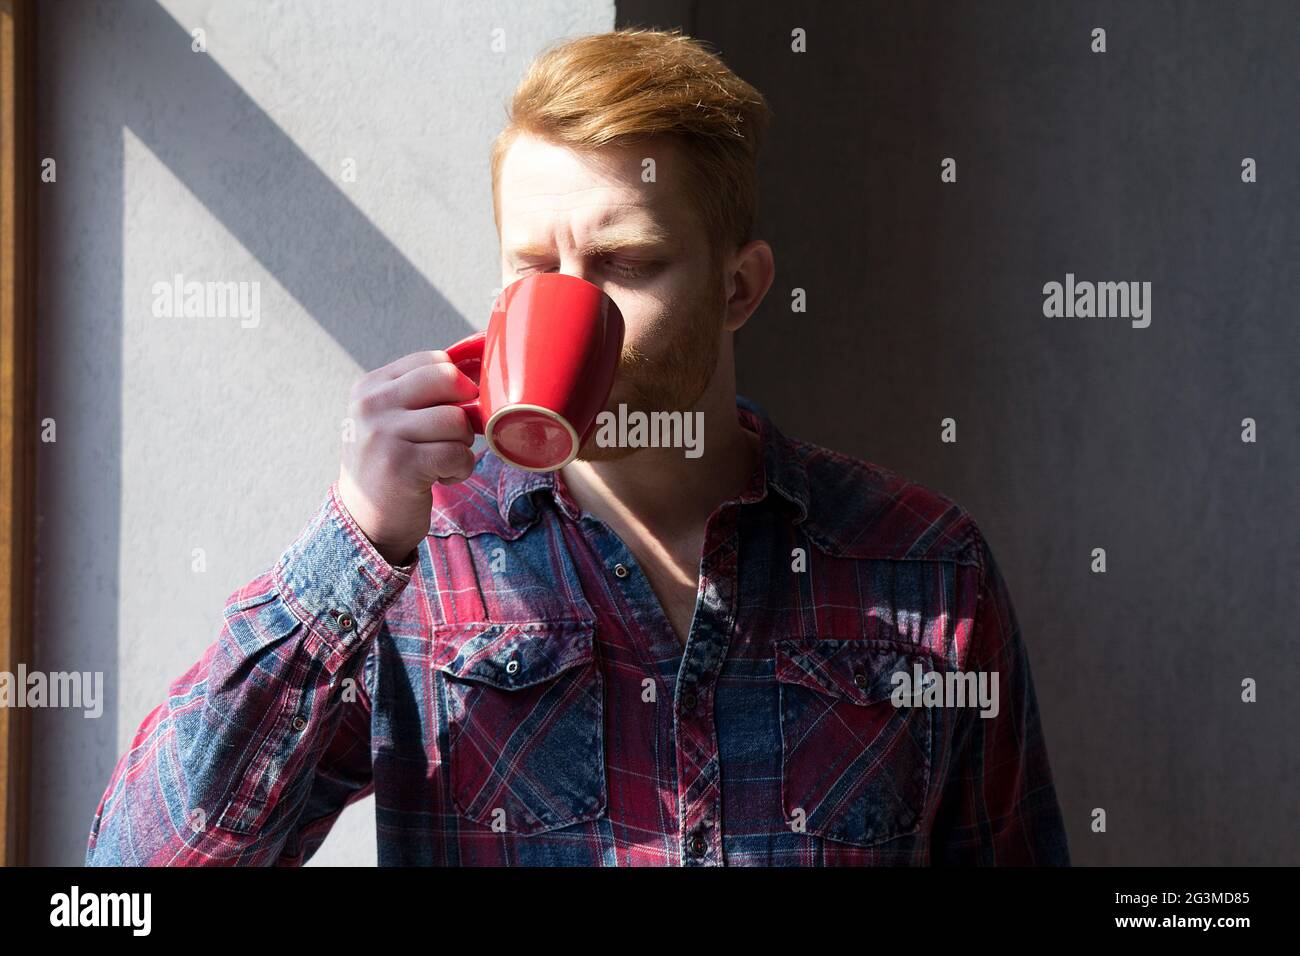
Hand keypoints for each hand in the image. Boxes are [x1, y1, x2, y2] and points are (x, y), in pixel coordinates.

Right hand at [336, 350, 478, 565]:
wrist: (364, 522)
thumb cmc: (391, 465)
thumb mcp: (393, 419)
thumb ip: (424, 392)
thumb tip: (479, 365)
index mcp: (371, 387)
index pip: (434, 360)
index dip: (460, 384)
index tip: (458, 408)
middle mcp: (371, 405)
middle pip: (448, 379)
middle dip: (464, 408)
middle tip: (454, 434)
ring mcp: (383, 435)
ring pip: (456, 420)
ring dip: (462, 445)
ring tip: (444, 460)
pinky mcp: (401, 467)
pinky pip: (457, 454)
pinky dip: (461, 469)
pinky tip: (442, 477)